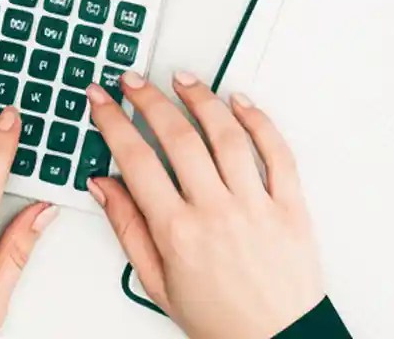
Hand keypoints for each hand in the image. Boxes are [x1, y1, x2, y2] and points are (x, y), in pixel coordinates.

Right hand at [86, 71, 324, 338]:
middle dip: (149, 100)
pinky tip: (239, 101)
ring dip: (201, 99)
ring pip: (226, 134)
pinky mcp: (290, 204)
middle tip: (134, 80)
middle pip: (177, 137)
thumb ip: (128, 228)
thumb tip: (103, 185)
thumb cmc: (219, 319)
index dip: (114, 122)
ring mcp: (256, 205)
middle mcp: (216, 212)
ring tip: (182, 79)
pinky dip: (258, 120)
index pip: (136, 160)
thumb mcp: (157, 282)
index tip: (102, 100)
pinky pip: (276, 151)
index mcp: (178, 232)